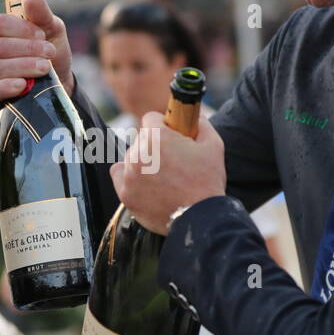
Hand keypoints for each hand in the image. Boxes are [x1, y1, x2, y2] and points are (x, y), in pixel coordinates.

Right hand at [0, 0, 74, 109]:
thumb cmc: (51, 54)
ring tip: (45, 68)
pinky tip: (22, 85)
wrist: (60, 84)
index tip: (42, 34)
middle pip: (0, 47)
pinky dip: (7, 87)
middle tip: (50, 53)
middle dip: (28, 50)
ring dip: (23, 67)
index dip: (21, 29)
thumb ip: (42, 15)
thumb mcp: (53, 31)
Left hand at [110, 113, 225, 233]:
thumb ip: (200, 123)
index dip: (164, 126)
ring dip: (143, 161)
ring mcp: (129, 174)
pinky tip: (145, 181)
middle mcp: (138, 153)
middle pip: (141, 139)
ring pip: (132, 157)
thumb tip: (193, 116)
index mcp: (157, 137)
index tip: (172, 136)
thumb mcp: (213, 145)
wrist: (199, 218)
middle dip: (155, 145)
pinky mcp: (125, 193)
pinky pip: (120, 174)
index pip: (151, 118)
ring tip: (163, 176)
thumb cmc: (207, 182)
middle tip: (172, 160)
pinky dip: (129, 176)